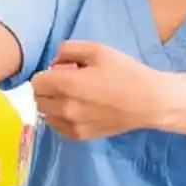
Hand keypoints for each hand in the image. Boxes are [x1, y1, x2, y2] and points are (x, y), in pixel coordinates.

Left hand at [31, 40, 158, 139]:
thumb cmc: (125, 72)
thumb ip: (69, 50)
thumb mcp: (97, 49)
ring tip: (73, 97)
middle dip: (47, 89)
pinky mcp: (79, 136)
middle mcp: (65, 108)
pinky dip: (60, 118)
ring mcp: (71, 125)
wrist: (149, 102)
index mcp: (67, 85)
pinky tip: (78, 110)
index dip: (47, 74)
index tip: (61, 71)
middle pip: (38, 99)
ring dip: (52, 104)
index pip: (36, 82)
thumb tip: (55, 62)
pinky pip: (57, 127)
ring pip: (45, 114)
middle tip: (67, 83)